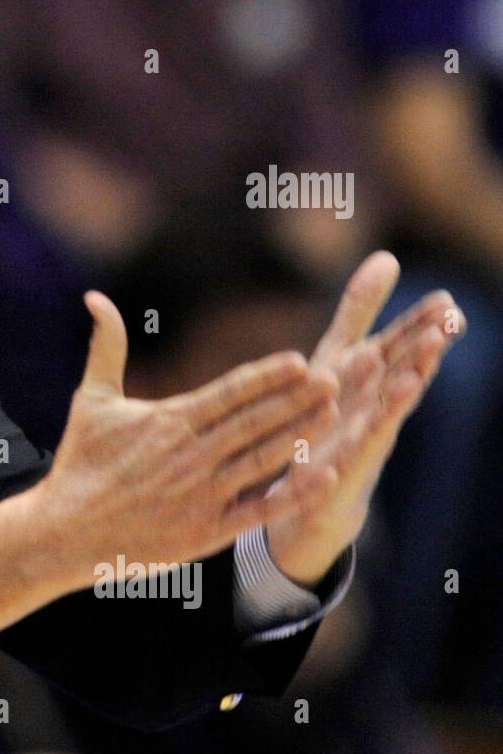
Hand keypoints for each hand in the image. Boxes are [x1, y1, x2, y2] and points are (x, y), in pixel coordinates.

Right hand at [35, 291, 341, 586]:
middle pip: (254, 421)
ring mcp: (200, 494)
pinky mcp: (204, 531)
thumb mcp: (91, 400)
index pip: (228, 393)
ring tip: (336, 415)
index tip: (299, 361)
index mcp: (168, 421)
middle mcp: (189, 455)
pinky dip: (292, 494)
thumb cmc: (79, 464)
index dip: (266, 377)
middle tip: (338, 378)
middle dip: (298, 399)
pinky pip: (258, 510)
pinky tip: (322, 477)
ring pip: (262, 460)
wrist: (63, 532)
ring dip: (300, 436)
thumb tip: (95, 297)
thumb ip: (106, 347)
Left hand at [264, 252, 465, 585]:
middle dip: (420, 356)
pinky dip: (343, 461)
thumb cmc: (329, 418)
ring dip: (396, 402)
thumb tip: (388, 256)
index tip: (445, 302)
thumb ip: (360, 313)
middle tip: (444, 328)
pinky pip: (335, 471)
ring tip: (414, 378)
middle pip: (399, 381)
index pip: (400, 351)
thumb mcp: (337, 359)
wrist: (308, 497)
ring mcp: (354, 450)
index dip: (421, 328)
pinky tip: (349, 450)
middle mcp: (369, 414)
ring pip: (378, 424)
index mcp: (369, 384)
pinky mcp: (327, 482)